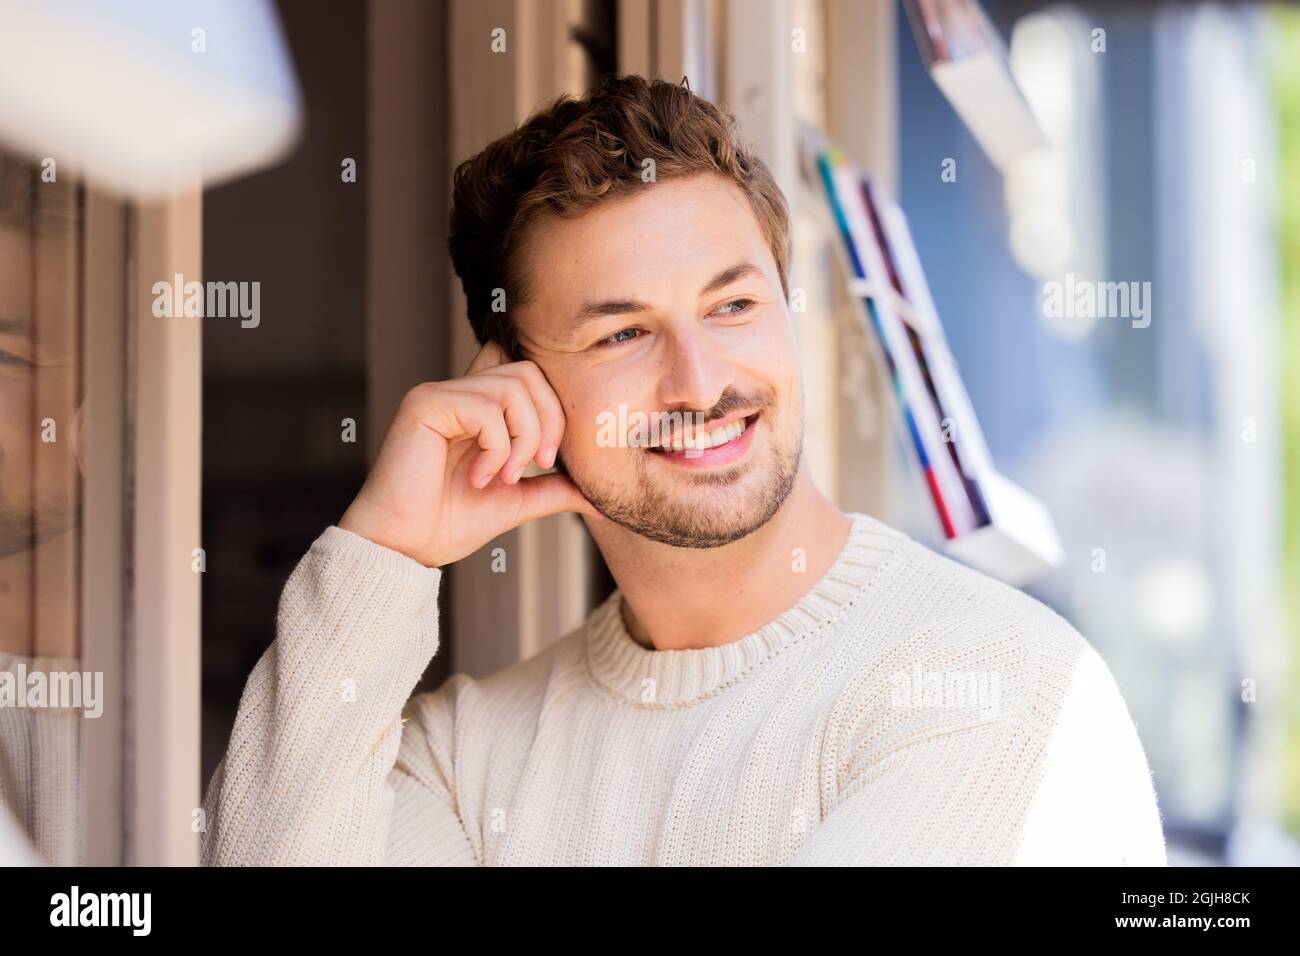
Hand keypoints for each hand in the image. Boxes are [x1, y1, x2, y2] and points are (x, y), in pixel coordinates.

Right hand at [338, 341, 598, 566]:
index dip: (552, 401)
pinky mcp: (425, 404)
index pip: (527, 369)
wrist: (405, 547)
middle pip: (531, 371)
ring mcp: (440, 393)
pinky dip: (496, 447)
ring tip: (505, 477)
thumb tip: (603, 496)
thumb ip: (556, 488)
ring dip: (523, 438)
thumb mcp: (518, 502)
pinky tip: (479, 477)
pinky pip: (485, 408)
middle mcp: (459, 390)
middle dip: (549, 420)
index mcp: (479, 407)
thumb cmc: (449, 523)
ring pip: (514, 385)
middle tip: (539, 465)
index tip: (552, 455)